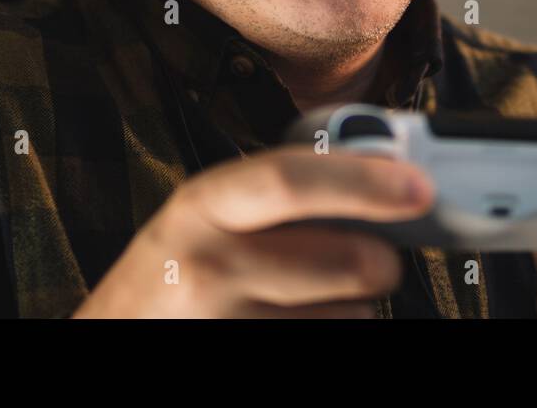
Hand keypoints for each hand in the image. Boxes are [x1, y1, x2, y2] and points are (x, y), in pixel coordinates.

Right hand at [73, 144, 435, 316]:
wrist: (117, 335)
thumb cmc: (177, 269)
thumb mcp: (209, 211)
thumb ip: (284, 189)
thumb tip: (385, 173)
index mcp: (205, 203)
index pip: (291, 183)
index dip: (364, 182)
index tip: (418, 187)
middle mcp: (213, 265)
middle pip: (349, 260)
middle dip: (381, 258)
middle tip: (373, 254)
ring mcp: (230, 327)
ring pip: (355, 316)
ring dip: (350, 307)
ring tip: (300, 297)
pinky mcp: (250, 364)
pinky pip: (336, 347)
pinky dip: (332, 333)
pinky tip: (291, 323)